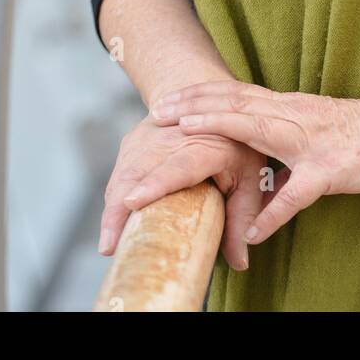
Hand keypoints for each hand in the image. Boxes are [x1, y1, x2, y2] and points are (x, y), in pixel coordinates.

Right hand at [98, 111, 274, 270]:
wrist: (203, 96)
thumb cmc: (233, 141)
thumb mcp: (250, 174)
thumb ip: (244, 217)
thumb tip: (240, 263)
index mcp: (206, 145)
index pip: (178, 167)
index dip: (154, 184)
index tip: (132, 202)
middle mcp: (172, 137)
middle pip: (138, 171)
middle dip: (120, 207)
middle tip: (110, 245)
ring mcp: (148, 137)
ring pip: (124, 173)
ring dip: (113, 207)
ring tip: (109, 243)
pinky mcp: (133, 142)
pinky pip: (120, 173)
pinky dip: (114, 199)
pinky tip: (112, 225)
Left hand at [150, 80, 359, 244]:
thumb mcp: (313, 129)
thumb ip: (282, 139)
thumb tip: (253, 160)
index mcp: (288, 108)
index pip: (237, 95)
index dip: (201, 96)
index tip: (168, 100)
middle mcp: (294, 117)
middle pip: (236, 105)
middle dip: (195, 106)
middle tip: (158, 111)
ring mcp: (311, 141)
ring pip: (258, 132)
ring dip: (221, 132)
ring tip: (186, 142)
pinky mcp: (332, 168)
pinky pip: (298, 194)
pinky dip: (275, 212)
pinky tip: (254, 231)